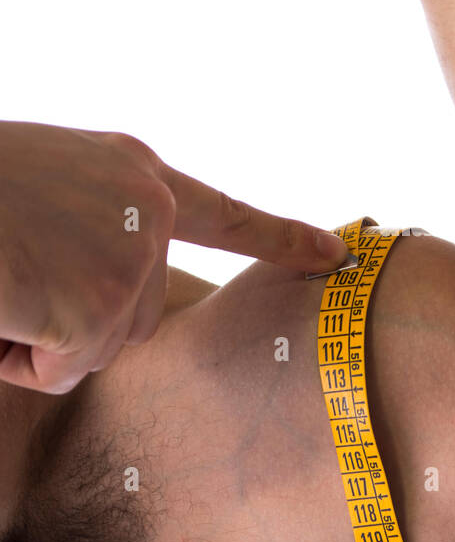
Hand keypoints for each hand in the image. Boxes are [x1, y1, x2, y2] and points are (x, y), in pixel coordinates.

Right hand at [0, 122, 352, 392]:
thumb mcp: (40, 182)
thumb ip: (91, 222)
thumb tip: (112, 301)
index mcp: (131, 169)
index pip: (223, 211)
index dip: (279, 238)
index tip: (335, 256)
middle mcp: (148, 205)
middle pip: (136, 316)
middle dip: (69, 321)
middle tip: (10, 272)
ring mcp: (131, 254)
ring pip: (96, 350)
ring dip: (37, 338)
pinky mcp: (98, 305)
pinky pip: (60, 372)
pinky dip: (15, 359)